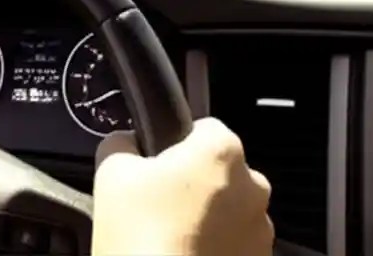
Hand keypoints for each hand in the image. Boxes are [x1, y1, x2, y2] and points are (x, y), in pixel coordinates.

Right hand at [92, 118, 272, 255]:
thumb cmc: (140, 237)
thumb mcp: (111, 173)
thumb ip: (121, 142)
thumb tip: (128, 141)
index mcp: (221, 149)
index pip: (201, 128)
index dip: (173, 148)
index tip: (155, 171)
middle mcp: (252, 184)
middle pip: (218, 171)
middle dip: (192, 185)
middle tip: (157, 209)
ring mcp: (261, 227)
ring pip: (229, 210)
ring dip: (206, 219)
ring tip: (171, 240)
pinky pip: (235, 243)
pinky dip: (216, 248)